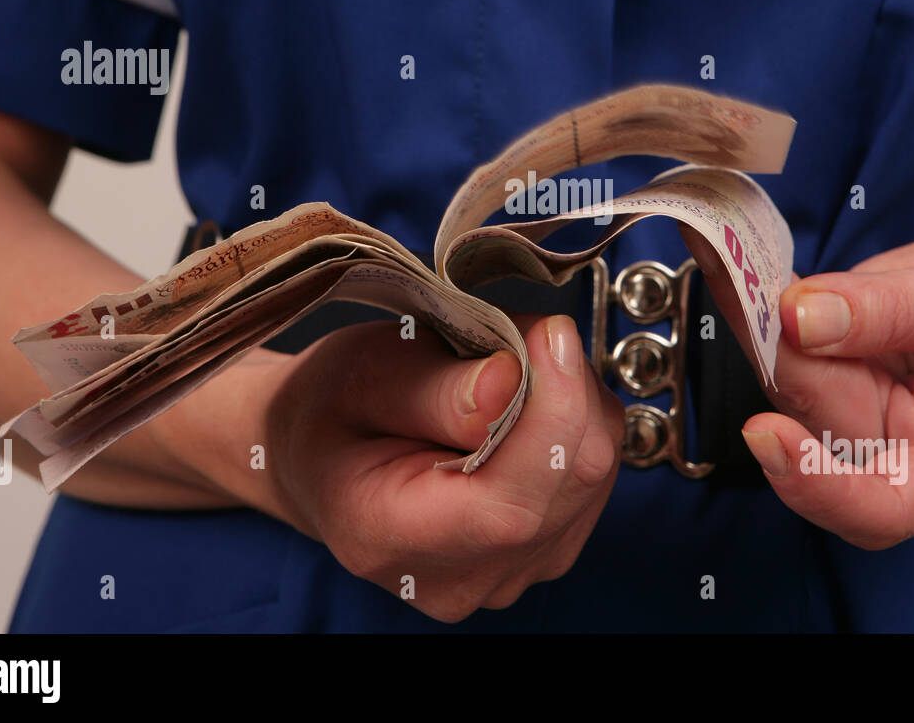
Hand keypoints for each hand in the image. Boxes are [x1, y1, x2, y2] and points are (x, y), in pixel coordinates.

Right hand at [233, 314, 623, 621]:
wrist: (318, 454)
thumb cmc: (330, 413)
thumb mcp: (359, 376)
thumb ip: (436, 390)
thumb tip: (514, 381)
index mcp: (393, 541)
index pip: (512, 508)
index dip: (552, 413)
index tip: (548, 334)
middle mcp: (460, 579)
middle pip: (569, 482)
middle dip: (565, 389)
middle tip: (518, 335)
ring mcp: (507, 574)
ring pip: (594, 475)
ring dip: (574, 402)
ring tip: (508, 372)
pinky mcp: (544, 551)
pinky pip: (595, 478)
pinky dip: (576, 424)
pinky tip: (525, 406)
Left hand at [684, 220, 913, 549]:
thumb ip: (899, 308)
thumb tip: (801, 319)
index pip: (889, 505)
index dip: (820, 486)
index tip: (766, 435)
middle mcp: (905, 450)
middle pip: (820, 429)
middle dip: (779, 361)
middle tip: (743, 289)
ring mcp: (863, 414)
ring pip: (789, 388)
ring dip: (755, 330)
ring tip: (735, 268)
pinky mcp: (836, 377)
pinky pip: (785, 353)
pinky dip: (758, 314)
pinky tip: (741, 274)